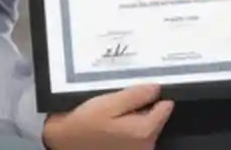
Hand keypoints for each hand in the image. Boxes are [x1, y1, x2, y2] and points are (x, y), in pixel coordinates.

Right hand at [42, 84, 173, 149]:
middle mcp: (148, 146)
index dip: (153, 94)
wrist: (64, 143)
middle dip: (143, 106)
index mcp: (145, 131)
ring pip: (146, 126)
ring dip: (134, 116)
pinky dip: (128, 126)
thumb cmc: (85, 122)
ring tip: (114, 108)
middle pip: (156, 117)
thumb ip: (136, 96)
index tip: (139, 87)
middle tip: (120, 97)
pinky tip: (112, 121)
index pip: (165, 106)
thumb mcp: (108, 103)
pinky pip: (136, 136)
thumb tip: (157, 88)